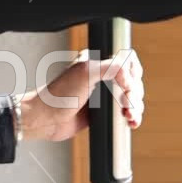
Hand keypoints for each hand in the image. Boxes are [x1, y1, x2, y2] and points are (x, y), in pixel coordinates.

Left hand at [17, 51, 143, 141]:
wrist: (45, 119)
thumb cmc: (59, 94)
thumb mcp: (86, 72)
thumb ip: (112, 68)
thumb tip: (131, 80)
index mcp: (97, 62)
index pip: (127, 60)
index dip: (133, 71)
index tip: (129, 84)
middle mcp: (102, 77)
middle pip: (133, 81)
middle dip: (135, 93)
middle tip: (127, 103)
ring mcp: (103, 95)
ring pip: (131, 99)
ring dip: (136, 108)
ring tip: (129, 116)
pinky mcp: (103, 113)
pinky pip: (124, 113)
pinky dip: (132, 118)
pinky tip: (130, 122)